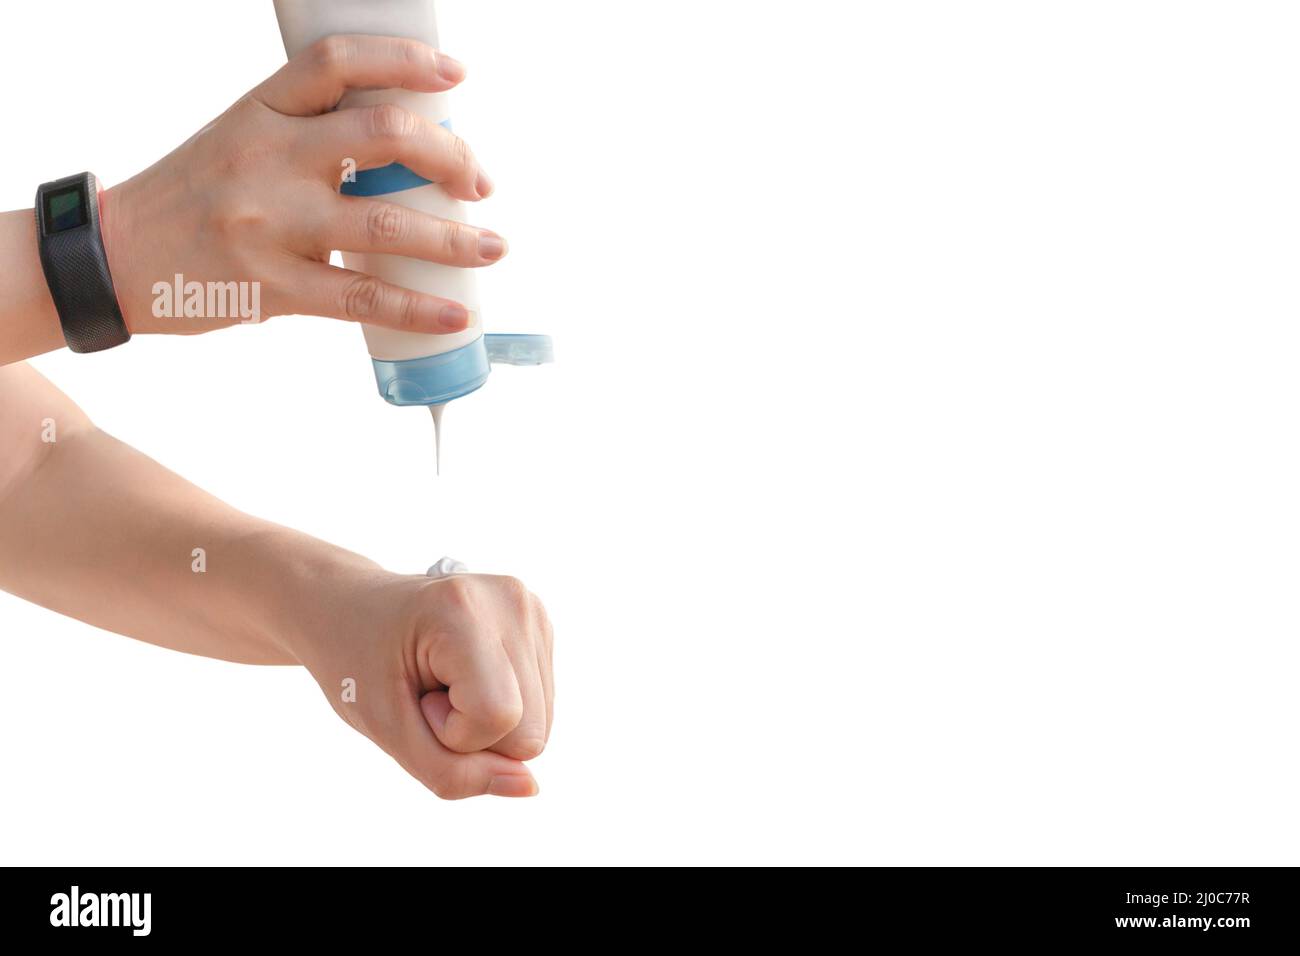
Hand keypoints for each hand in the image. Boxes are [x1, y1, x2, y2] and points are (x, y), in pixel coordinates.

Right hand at [100, 34, 505, 335]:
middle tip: (480, 183)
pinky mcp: (272, 285)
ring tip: (494, 248)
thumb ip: (308, 137)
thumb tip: (405, 153)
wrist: (115, 258)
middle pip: (382, 135)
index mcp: (260, 110)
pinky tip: (455, 311)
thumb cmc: (194, 196)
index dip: (406, 59)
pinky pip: (362, 298)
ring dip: (455, 240)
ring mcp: (270, 224)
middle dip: (450, 157)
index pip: (338, 62)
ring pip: (386, 226)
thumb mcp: (241, 140)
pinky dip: (418, 308)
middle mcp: (267, 158)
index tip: (456, 75)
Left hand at [293, 571, 553, 799]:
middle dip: (475, 734)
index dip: (453, 734)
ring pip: (540, 724)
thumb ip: (453, 772)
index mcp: (464, 610)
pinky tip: (463, 674)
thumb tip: (529, 787)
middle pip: (531, 732)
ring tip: (443, 681)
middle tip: (426, 692)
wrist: (347, 606)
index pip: (499, 716)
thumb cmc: (356, 665)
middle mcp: (512, 602)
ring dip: (488, 723)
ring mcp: (531, 610)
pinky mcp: (540, 624)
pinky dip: (501, 708)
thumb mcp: (386, 728)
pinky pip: (539, 706)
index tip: (415, 698)